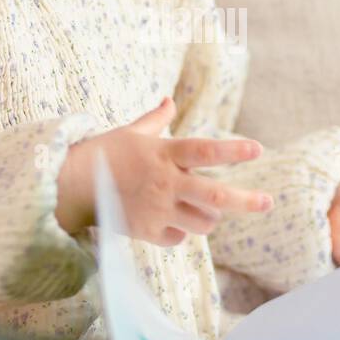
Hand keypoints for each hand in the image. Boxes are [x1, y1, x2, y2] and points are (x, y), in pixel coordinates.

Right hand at [55, 97, 273, 245]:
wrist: (70, 185)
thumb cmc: (104, 153)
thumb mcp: (131, 132)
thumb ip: (155, 120)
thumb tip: (169, 101)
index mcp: (163, 154)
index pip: (205, 151)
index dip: (232, 150)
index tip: (258, 149)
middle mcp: (164, 183)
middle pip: (214, 196)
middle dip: (245, 201)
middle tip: (268, 202)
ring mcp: (157, 210)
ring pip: (203, 223)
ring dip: (211, 218)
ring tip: (206, 209)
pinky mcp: (147, 232)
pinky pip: (179, 238)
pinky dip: (181, 231)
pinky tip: (171, 221)